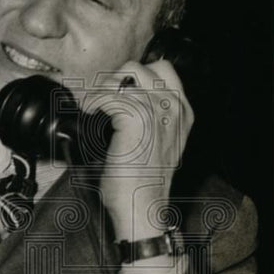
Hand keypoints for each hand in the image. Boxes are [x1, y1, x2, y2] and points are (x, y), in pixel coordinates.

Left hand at [81, 59, 194, 240]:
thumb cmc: (144, 183)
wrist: (143, 206)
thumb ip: (153, 120)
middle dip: (115, 78)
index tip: (116, 91)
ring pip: (124, 77)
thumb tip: (123, 102)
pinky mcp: (137, 119)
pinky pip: (109, 95)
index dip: (134, 77)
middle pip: (141, 67)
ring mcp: (157, 110)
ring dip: (102, 90)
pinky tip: (90, 113)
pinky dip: (94, 102)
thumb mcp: (159, 145)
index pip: (163, 70)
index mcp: (183, 113)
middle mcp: (174, 107)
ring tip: (93, 106)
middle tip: (101, 97)